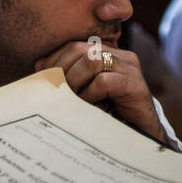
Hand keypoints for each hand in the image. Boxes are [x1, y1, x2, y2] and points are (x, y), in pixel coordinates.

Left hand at [35, 42, 166, 144]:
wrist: (141, 137)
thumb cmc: (111, 114)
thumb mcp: (87, 93)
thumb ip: (69, 78)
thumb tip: (39, 65)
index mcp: (109, 54)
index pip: (76, 45)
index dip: (56, 58)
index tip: (42, 74)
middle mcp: (121, 57)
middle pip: (82, 49)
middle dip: (62, 68)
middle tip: (55, 90)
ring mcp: (131, 69)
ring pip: (93, 60)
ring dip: (74, 80)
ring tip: (70, 98)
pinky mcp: (136, 86)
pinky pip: (105, 81)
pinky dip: (90, 94)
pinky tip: (87, 106)